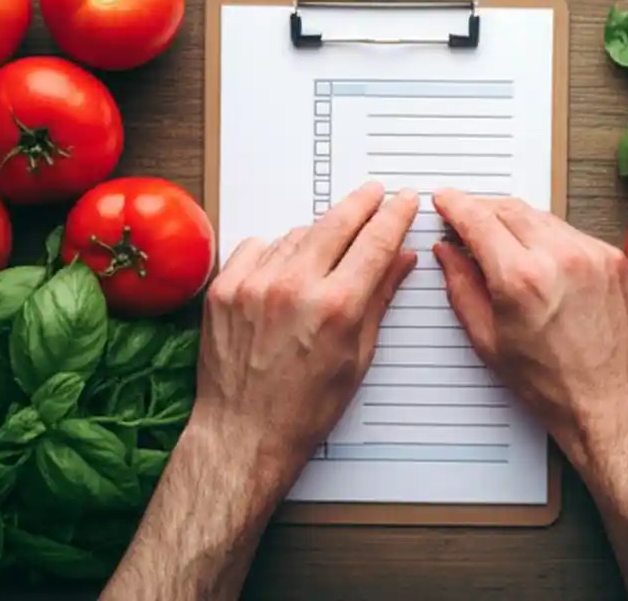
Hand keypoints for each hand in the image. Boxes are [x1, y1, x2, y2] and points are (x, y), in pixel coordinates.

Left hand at [196, 182, 418, 479]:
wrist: (244, 433)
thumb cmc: (303, 408)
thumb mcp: (357, 357)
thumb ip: (379, 299)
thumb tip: (401, 260)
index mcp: (336, 308)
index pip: (376, 242)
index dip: (395, 216)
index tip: (404, 201)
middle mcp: (294, 288)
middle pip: (337, 222)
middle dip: (362, 203)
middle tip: (374, 194)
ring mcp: (254, 285)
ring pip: (297, 234)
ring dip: (317, 235)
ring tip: (326, 256)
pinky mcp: (224, 289)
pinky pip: (258, 248)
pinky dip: (275, 252)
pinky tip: (284, 270)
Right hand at [432, 189, 627, 468]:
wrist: (610, 402)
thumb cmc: (552, 385)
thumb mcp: (489, 340)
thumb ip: (461, 287)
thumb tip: (447, 253)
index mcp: (521, 278)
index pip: (477, 219)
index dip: (454, 205)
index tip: (444, 200)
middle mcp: (559, 257)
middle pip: (509, 208)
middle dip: (482, 208)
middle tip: (465, 219)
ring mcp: (592, 254)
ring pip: (541, 216)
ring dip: (515, 220)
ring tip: (500, 242)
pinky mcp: (613, 259)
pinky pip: (570, 232)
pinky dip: (547, 236)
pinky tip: (537, 256)